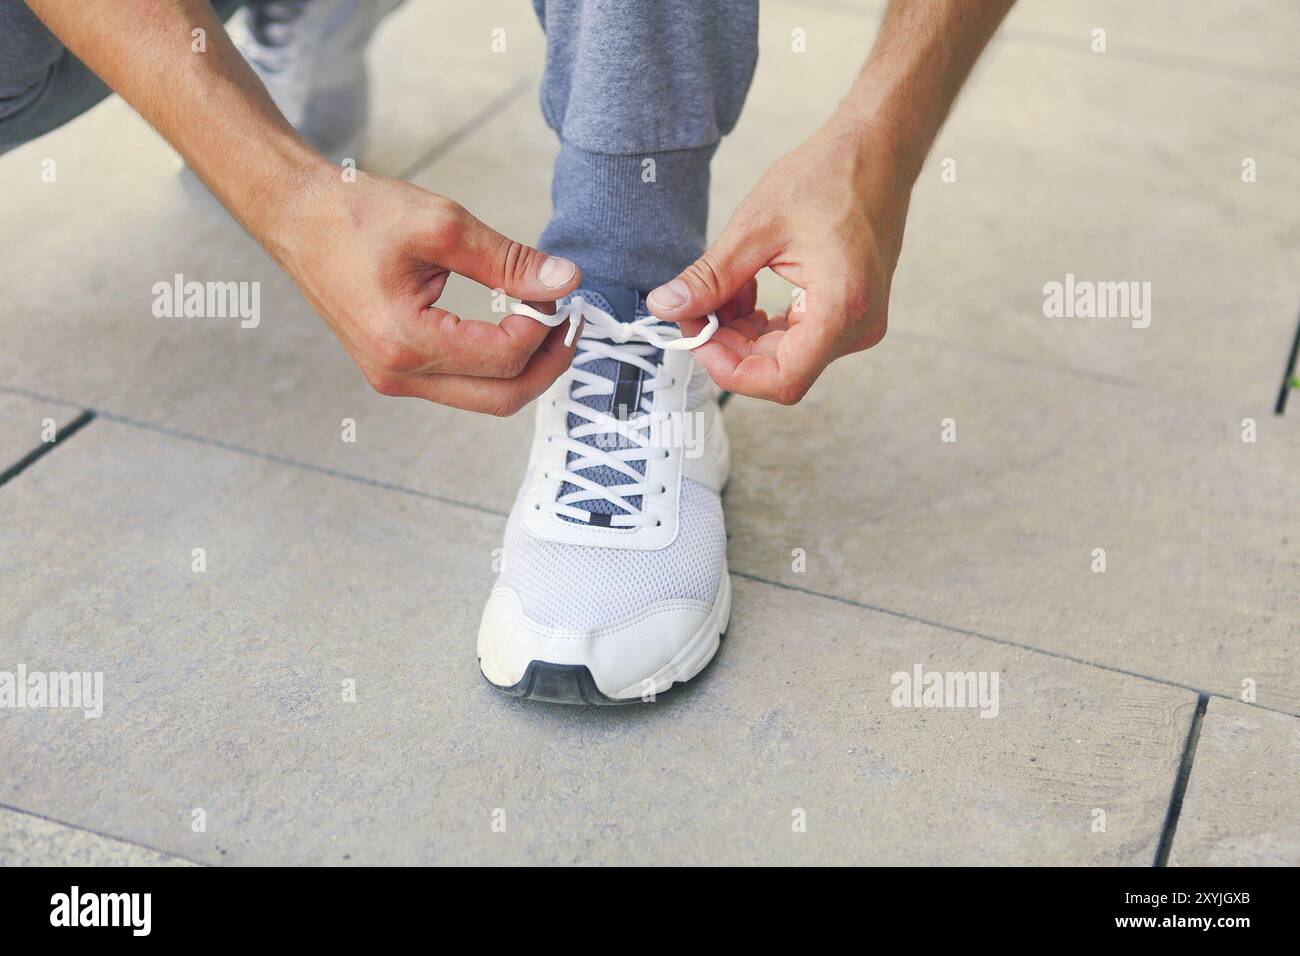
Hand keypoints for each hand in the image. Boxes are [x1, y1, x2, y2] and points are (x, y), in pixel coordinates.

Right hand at [264, 168, 582, 414]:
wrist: (297, 216)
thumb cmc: (357, 213)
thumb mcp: (442, 225)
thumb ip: (508, 259)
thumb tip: (566, 281)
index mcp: (405, 341)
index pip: (504, 356)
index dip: (544, 327)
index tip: (558, 290)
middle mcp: (398, 374)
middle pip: (503, 397)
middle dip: (548, 364)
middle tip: (571, 321)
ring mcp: (395, 379)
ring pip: (485, 398)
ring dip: (525, 367)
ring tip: (547, 321)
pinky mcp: (396, 371)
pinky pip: (462, 384)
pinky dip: (497, 363)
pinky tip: (513, 326)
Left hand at [647, 118, 910, 404]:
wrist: (877, 149)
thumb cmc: (831, 176)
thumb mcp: (755, 228)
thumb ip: (710, 277)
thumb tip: (668, 307)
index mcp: (842, 308)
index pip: (782, 379)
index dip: (730, 369)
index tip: (697, 339)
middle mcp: (858, 326)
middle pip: (780, 369)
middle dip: (729, 346)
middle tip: (693, 311)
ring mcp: (858, 323)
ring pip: (785, 355)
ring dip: (743, 334)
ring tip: (719, 292)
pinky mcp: (850, 313)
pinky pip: (798, 337)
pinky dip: (763, 323)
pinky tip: (744, 291)